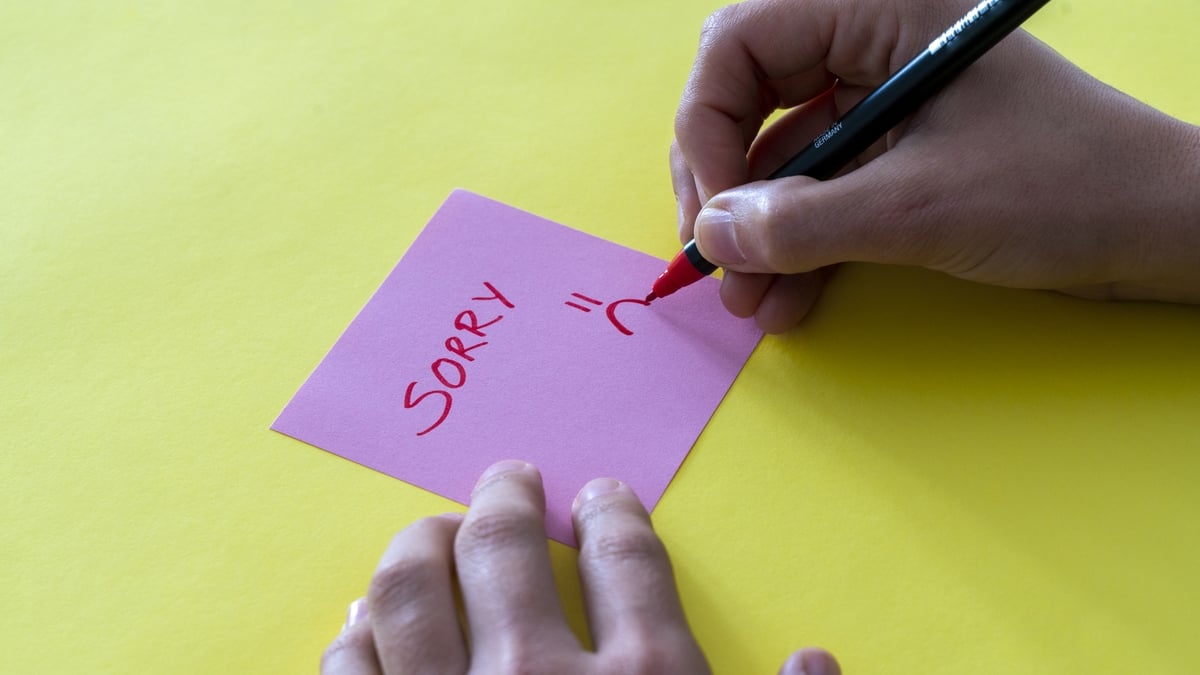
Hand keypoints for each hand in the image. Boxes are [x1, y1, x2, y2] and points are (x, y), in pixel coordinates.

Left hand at [321, 460, 840, 674]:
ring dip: (421, 545)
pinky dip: (358, 636)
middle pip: (502, 545)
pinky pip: (354, 672)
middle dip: (502, 498)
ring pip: (414, 588)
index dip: (610, 513)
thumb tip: (820, 659)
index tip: (598, 496)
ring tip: (432, 529)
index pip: (624, 555)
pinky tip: (368, 620)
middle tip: (506, 480)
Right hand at [672, 0, 1199, 332]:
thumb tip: (714, 236)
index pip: (743, 44)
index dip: (708, 125)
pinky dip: (797, 246)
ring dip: (756, 232)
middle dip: (722, 185)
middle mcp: (872, 46)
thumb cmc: (1066, 188)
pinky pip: (821, 192)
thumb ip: (804, 222)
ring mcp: (883, 103)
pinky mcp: (897, 154)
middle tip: (715, 257)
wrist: (1163, 232)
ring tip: (750, 302)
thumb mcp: (921, 207)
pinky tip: (785, 300)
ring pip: (780, 156)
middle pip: (747, 98)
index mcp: (880, 12)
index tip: (713, 208)